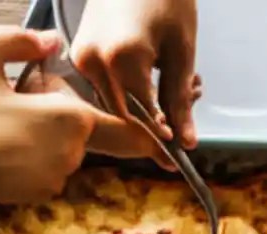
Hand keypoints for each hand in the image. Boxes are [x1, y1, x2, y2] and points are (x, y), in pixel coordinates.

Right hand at [0, 25, 155, 203]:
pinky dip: (19, 153)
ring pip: (55, 152)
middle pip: (81, 134)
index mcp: (68, 123)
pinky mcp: (14, 198)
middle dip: (58, 113)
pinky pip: (33, 169)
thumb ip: (28, 44)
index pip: (126, 131)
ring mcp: (38, 184)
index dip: (150, 136)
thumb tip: (52, 45)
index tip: (170, 145)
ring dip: (37, 134)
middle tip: (15, 89)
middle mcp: (62, 160)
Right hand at [72, 0, 199, 148]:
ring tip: (177, 84)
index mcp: (122, 59)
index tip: (179, 150)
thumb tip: (185, 140)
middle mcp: (93, 62)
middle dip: (156, 122)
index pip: (141, 118)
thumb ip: (179, 98)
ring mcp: (81, 59)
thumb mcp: (182, 49)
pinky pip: (104, 89)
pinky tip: (155, 77)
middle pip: (124, 117)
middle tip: (187, 102)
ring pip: (114, 106)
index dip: (161, 138)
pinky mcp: (78, 55)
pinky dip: (130, 93)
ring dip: (145, 108)